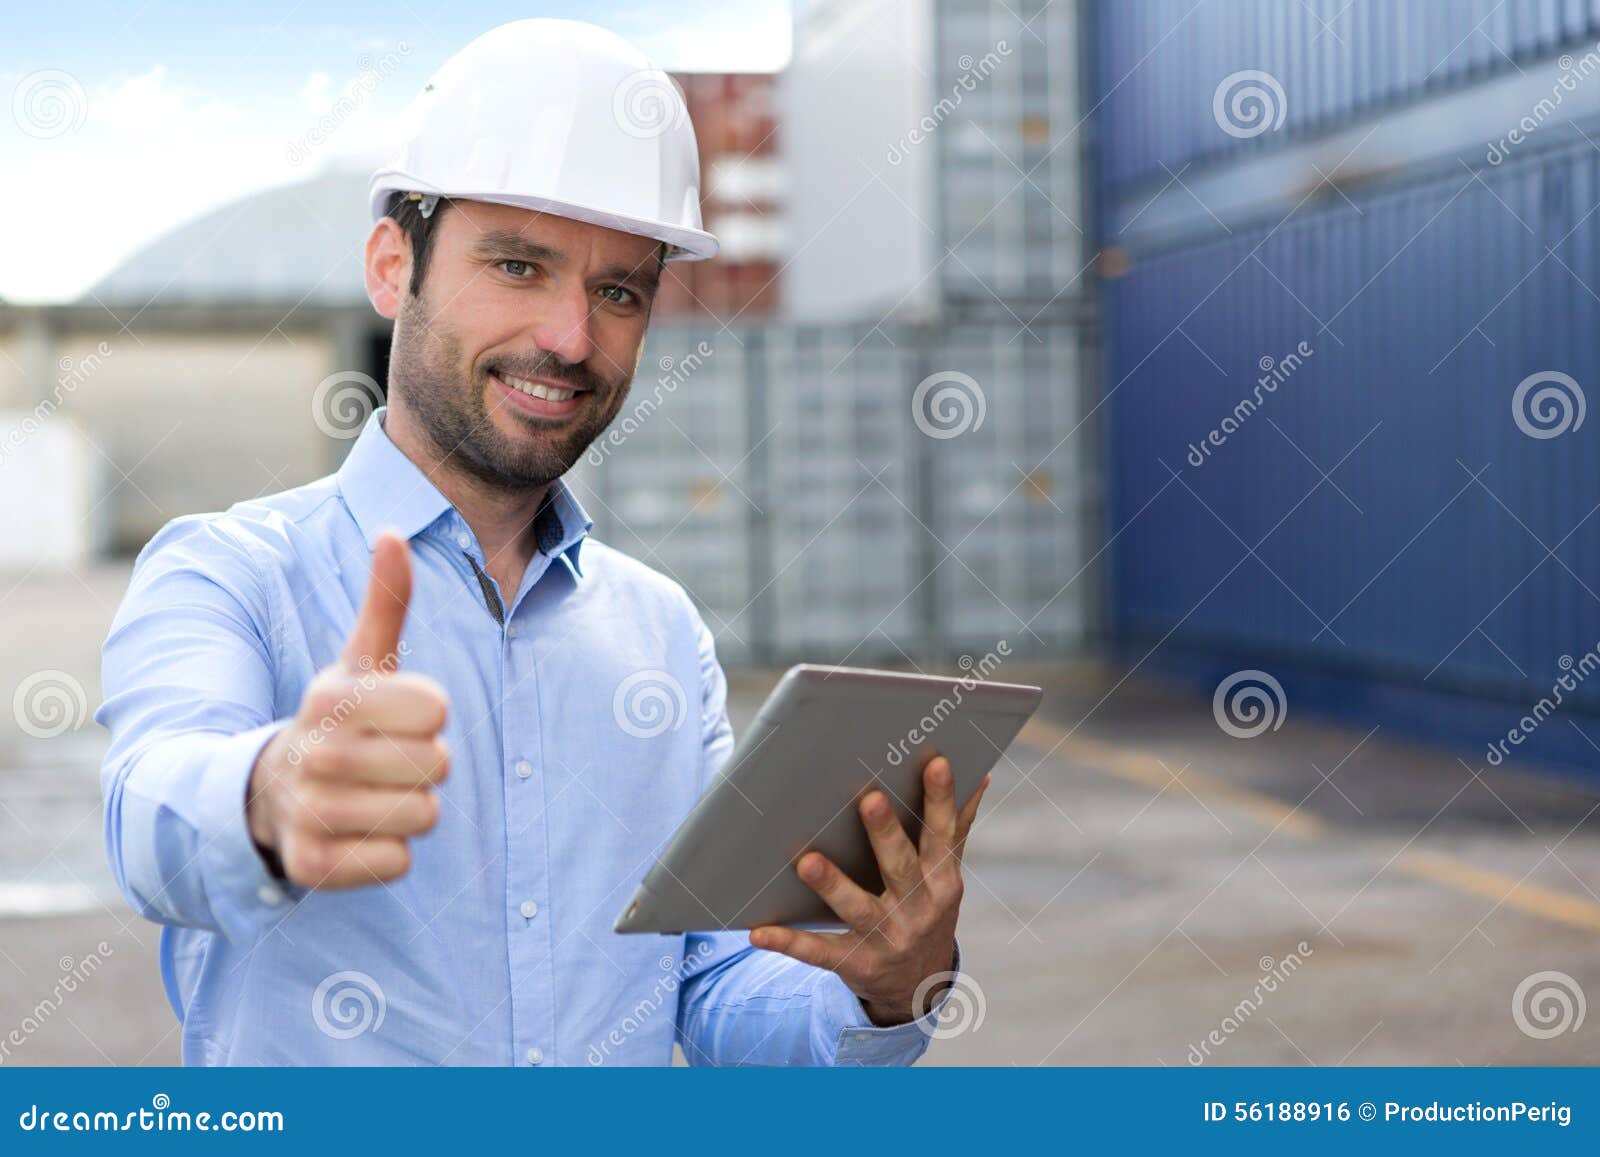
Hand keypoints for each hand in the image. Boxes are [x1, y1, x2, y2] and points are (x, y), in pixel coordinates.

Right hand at [245, 532, 449, 888]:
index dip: (430, 714)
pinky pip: (397, 863)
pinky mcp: (311, 864)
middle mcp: (315, 752)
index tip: (395, 716)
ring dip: (411, 809)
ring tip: (372, 795)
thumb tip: (393, 533)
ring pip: (423, 816)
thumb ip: (384, 603)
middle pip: (437, 764)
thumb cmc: (338, 720)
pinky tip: (357, 833)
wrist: (268, 793)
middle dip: (423, 764)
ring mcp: (308, 810)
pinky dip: (389, 853)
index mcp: (332, 697)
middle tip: (385, 760)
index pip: (438, 709)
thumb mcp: (359, 661)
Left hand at [750, 756, 988, 1025]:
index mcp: (941, 880)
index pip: (942, 834)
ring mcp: (888, 939)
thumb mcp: (946, 875)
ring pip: (858, 908)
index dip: (940, 799)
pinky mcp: (856, 964)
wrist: (918, 989)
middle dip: (886, 834)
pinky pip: (820, 952)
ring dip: (833, 885)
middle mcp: (918, 909)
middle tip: (870, 798)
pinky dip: (789, 943)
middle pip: (900, 867)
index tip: (937, 762)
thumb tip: (980, 776)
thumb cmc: (926, 911)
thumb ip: (956, 827)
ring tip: (807, 861)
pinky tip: (760, 932)